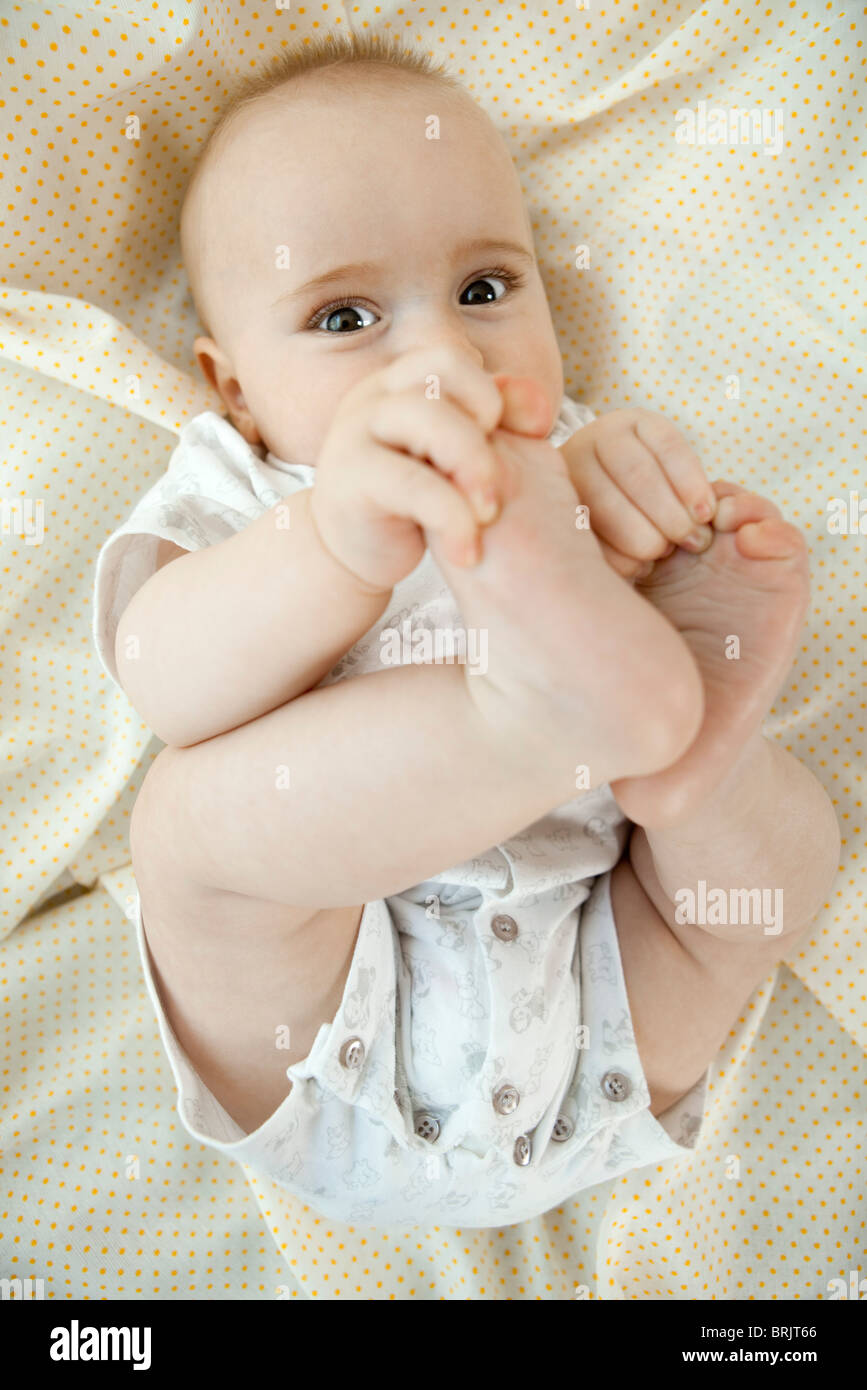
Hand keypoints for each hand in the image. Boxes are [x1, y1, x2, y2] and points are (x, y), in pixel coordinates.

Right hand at [309, 347, 551, 593]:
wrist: (353, 552)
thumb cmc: (412, 501)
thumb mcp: (456, 459)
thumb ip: (498, 427)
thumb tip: (540, 410)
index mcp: (399, 384)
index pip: (452, 359)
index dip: (488, 397)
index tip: (501, 449)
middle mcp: (372, 398)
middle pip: (442, 382)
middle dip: (484, 436)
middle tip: (498, 491)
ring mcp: (354, 434)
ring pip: (427, 420)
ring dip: (473, 466)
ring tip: (488, 515)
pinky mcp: (349, 482)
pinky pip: (412, 484)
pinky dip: (451, 517)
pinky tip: (467, 552)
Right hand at [558, 408, 719, 580]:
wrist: (589, 501)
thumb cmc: (651, 498)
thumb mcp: (672, 476)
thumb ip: (691, 491)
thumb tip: (710, 516)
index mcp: (634, 424)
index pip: (666, 445)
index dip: (691, 482)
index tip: (707, 516)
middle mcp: (596, 437)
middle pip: (637, 474)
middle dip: (670, 515)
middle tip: (692, 543)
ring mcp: (568, 470)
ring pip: (606, 503)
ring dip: (642, 537)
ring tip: (660, 554)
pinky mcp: (553, 507)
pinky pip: (584, 534)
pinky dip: (616, 556)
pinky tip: (636, 566)